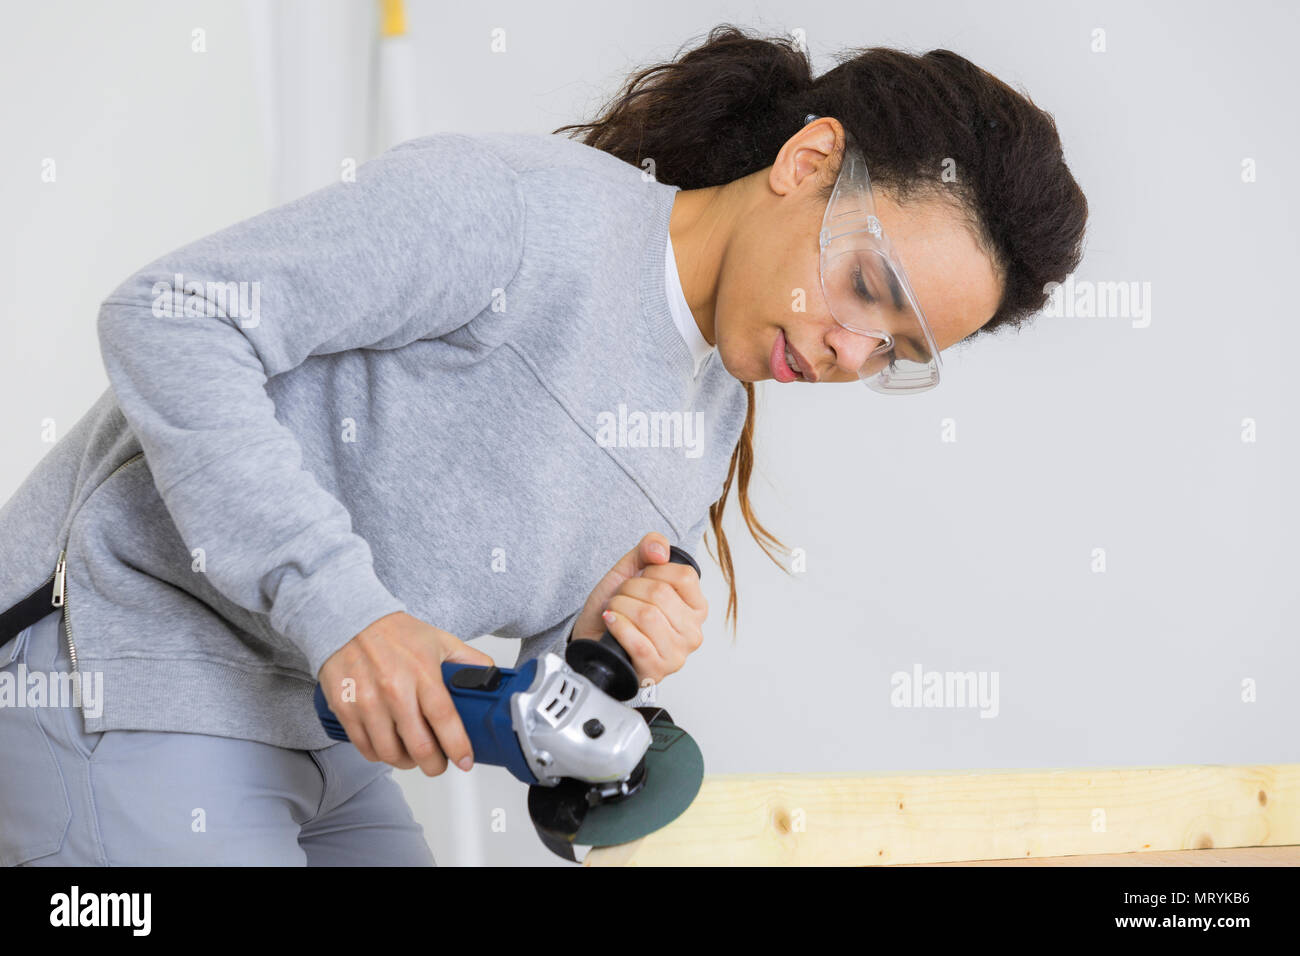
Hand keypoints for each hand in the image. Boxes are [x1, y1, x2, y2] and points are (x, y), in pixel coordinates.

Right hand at [318, 611, 494, 774]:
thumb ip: (469, 661)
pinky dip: (379, 755)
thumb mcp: (440, 640)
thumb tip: (491, 678)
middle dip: (433, 764)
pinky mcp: (345, 709)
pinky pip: (365, 748)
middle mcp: (394, 689)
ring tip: (413, 756)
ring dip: (406, 762)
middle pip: (419, 746)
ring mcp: (367, 701)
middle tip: (438, 764)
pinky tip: (388, 746)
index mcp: (422, 672)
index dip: (457, 746)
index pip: (444, 719)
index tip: (465, 760)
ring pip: (390, 753)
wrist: (349, 620)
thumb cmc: (395, 633)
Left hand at [569, 531, 707, 684]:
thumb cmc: (618, 607)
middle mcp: (693, 632)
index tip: (641, 579)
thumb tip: (660, 550)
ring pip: (647, 616)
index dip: (653, 571)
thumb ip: (649, 548)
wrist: (593, 637)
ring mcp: (677, 655)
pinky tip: (611, 622)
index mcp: (696, 606)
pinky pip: (637, 641)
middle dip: (629, 590)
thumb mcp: (631, 570)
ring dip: (620, 607)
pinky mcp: (656, 670)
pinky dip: (617, 626)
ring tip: (616, 611)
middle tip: (622, 597)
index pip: (684, 576)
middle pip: (661, 594)